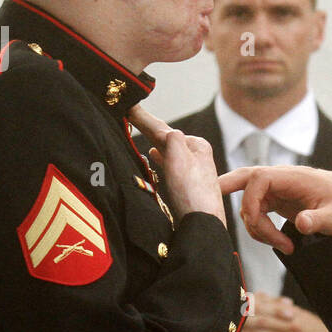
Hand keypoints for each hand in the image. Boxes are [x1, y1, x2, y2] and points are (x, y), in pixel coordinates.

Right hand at [129, 106, 224, 225]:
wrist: (202, 225)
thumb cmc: (191, 192)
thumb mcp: (178, 156)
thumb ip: (170, 137)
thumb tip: (164, 132)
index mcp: (197, 145)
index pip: (165, 130)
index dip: (145, 120)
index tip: (129, 106)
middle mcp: (198, 157)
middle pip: (168, 140)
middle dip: (151, 130)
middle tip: (132, 115)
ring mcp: (194, 173)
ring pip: (169, 152)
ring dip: (155, 143)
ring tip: (142, 133)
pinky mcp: (188, 188)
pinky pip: (170, 165)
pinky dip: (161, 158)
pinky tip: (155, 157)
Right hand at [219, 164, 331, 254]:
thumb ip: (320, 220)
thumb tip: (302, 224)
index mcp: (292, 176)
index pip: (257, 179)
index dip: (250, 202)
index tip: (263, 229)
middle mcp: (281, 179)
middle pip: (244, 178)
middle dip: (224, 188)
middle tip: (206, 197)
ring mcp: (277, 189)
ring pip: (248, 202)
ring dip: (256, 227)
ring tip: (285, 247)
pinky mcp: (277, 201)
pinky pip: (256, 210)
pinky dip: (259, 227)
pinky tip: (275, 241)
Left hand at [232, 292, 331, 331]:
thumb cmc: (316, 330)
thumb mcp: (300, 314)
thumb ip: (279, 305)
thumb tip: (261, 295)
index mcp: (292, 314)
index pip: (267, 309)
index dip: (250, 308)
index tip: (234, 308)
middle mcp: (290, 328)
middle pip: (262, 325)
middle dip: (243, 326)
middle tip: (226, 327)